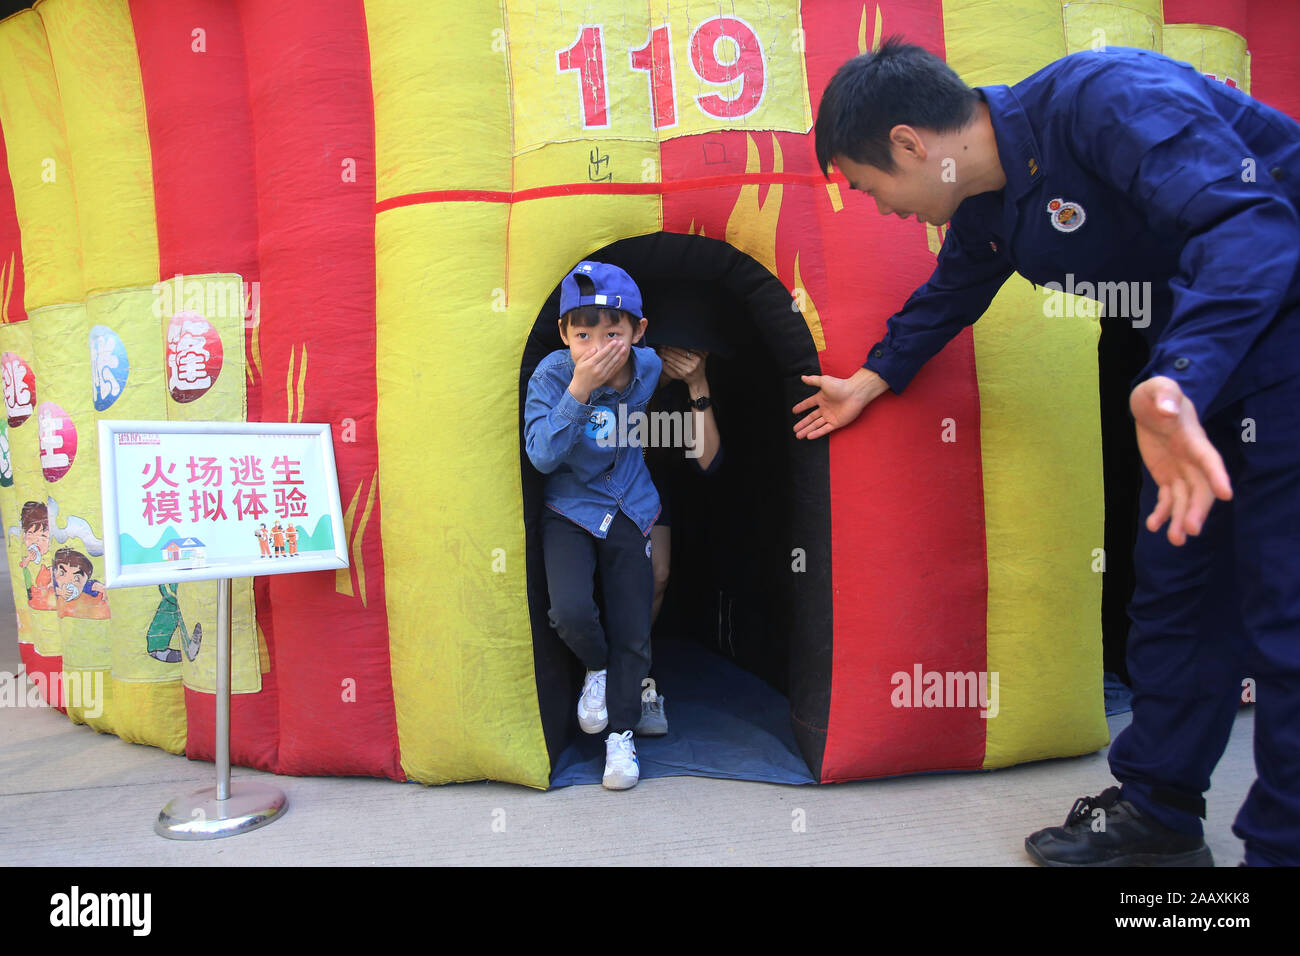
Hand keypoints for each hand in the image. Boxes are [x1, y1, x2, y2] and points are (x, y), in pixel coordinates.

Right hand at [569, 339, 625, 401]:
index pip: (602, 353)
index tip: (615, 341)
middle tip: (622, 342)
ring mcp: (602, 374)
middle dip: (616, 349)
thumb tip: (595, 348)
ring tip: (624, 348)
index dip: (610, 347)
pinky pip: (613, 369)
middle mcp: (597, 369)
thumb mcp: (579, 362)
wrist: (581, 387)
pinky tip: (621, 357)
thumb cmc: (579, 372)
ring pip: (613, 363)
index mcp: (591, 364)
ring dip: (619, 355)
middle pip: (609, 357)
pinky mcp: (606, 378)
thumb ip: (587, 354)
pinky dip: (618, 363)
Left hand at [660, 346, 707, 387]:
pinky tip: (663, 359)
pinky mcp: (682, 375)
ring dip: (666, 356)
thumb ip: (698, 349)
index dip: (675, 347)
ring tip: (660, 352)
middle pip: (678, 356)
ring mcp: (687, 370)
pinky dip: (668, 363)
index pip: (683, 351)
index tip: (668, 344)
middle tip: (661, 346)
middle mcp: (693, 364)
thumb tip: (688, 342)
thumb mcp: (703, 356)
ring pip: (674, 361)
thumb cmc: (699, 366)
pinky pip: (673, 367)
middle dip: (668, 351)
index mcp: (697, 358)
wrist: (698, 380)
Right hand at [792, 368, 889, 438]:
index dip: (801, 407)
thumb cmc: (841, 385)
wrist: (855, 393)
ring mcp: (830, 416)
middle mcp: (825, 408)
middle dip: (802, 424)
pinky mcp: (836, 423)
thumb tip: (802, 377)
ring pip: (815, 425)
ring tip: (798, 435)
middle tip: (794, 429)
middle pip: (810, 418)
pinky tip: (809, 436)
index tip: (794, 411)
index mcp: (821, 398)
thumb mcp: (824, 381)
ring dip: (807, 430)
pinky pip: (824, 429)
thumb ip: (812, 380)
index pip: (808, 404)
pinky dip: (817, 433)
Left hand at [1130, 376, 1231, 545]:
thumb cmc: (1158, 395)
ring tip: (1175, 540)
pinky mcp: (1166, 477)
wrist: (1151, 405)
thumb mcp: (1158, 389)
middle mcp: (1191, 459)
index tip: (1227, 494)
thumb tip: (1168, 409)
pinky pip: (1168, 499)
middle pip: (1200, 488)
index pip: (1209, 459)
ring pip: (1185, 499)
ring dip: (1181, 520)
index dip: (1217, 476)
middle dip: (1197, 510)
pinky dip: (1162, 513)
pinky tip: (1153, 526)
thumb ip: (1165, 396)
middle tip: (1191, 531)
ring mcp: (1180, 470)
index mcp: (1194, 439)